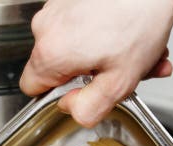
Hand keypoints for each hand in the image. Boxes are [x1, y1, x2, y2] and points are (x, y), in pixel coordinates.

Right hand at [20, 0, 172, 126]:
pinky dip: (108, 33)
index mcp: (50, 53)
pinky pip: (85, 25)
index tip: (87, 89)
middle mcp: (46, 27)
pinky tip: (134, 34)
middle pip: (60, 66)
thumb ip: (89, 107)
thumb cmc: (139, 21)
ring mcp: (58, 8)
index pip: (33, 88)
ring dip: (109, 54)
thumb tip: (72, 109)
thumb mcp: (119, 82)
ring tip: (139, 52)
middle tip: (127, 71)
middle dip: (96, 74)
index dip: (61, 95)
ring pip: (77, 45)